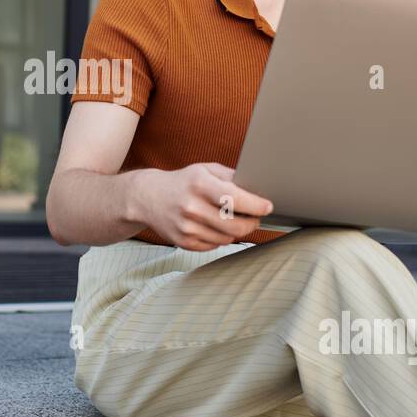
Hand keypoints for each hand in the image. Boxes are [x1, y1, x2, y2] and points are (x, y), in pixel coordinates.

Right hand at [130, 163, 273, 250]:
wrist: (148, 197)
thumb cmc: (183, 182)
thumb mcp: (205, 170)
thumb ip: (231, 177)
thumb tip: (258, 190)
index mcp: (199, 184)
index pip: (235, 199)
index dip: (256, 205)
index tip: (268, 207)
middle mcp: (192, 207)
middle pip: (235, 226)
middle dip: (252, 223)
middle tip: (256, 218)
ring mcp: (186, 227)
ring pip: (227, 238)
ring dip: (236, 231)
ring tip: (231, 219)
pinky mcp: (183, 242)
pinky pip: (214, 246)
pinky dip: (220, 238)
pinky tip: (213, 226)